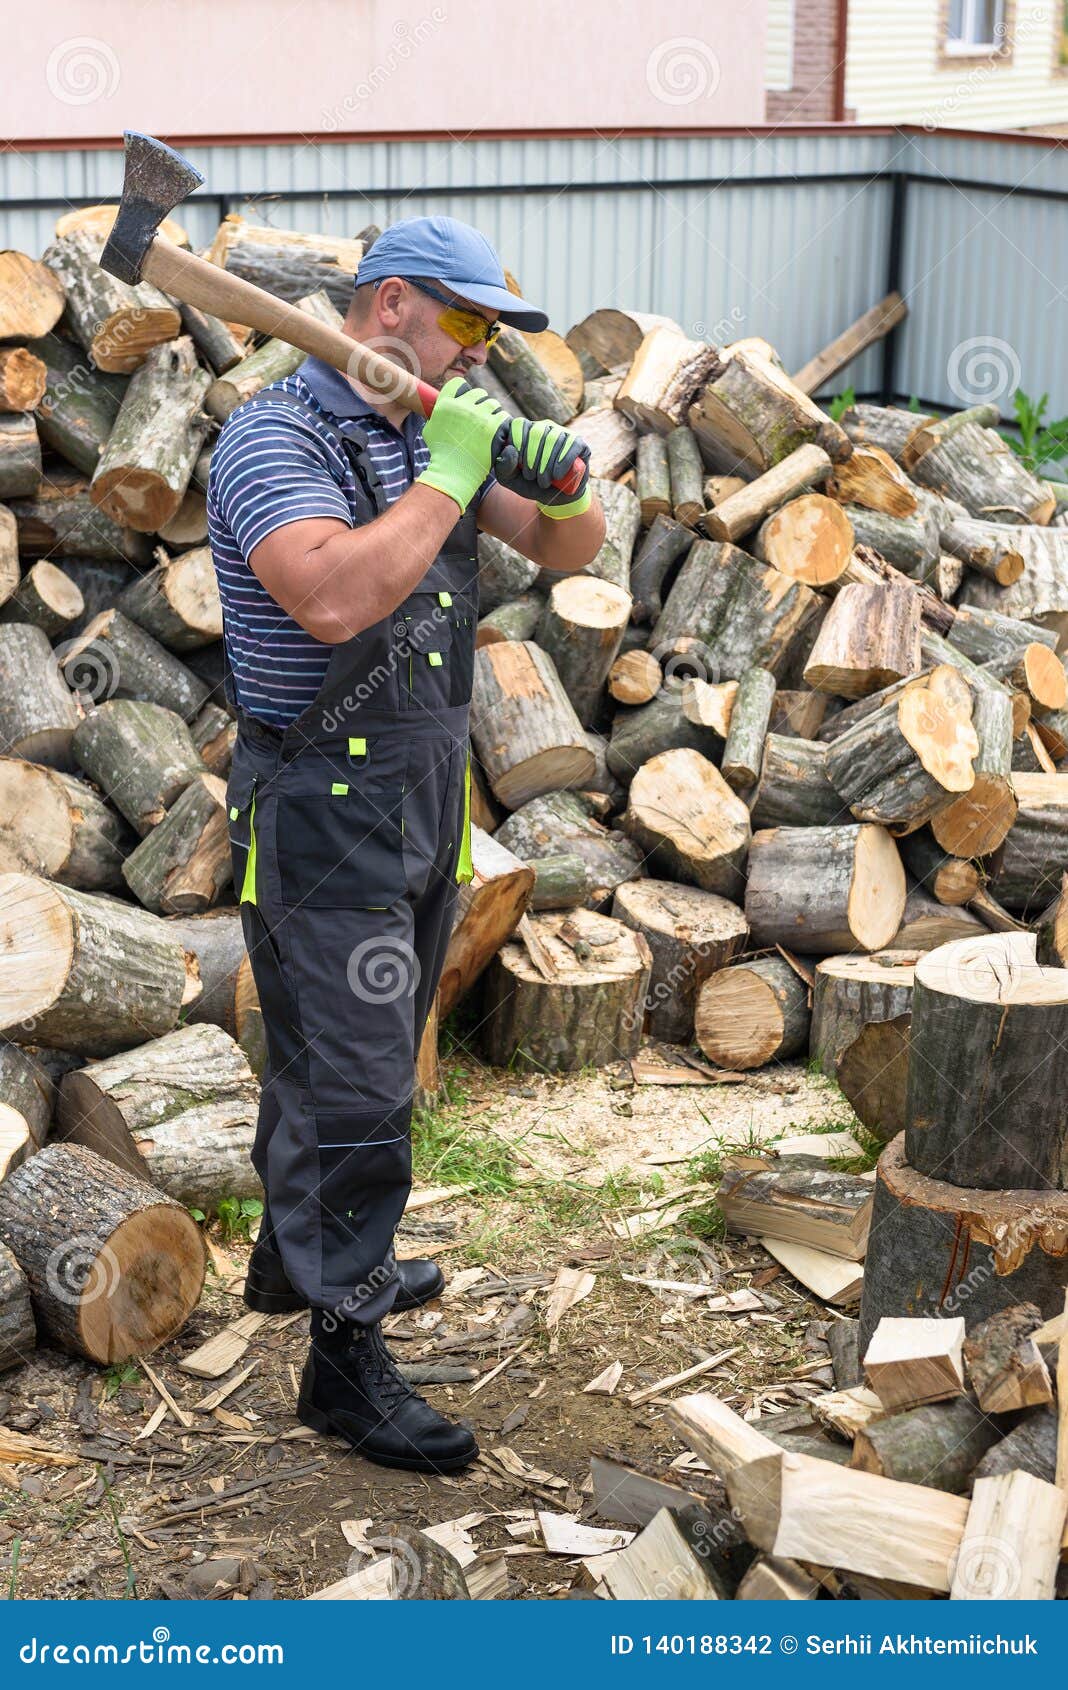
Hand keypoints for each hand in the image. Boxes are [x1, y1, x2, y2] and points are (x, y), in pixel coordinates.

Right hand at [416, 377, 509, 512]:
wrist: (454, 473)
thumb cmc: (441, 455)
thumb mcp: (430, 430)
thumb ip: (435, 415)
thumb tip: (438, 406)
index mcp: (446, 404)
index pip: (459, 384)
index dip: (465, 392)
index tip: (468, 402)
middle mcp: (462, 406)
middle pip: (479, 393)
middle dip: (481, 404)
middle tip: (482, 418)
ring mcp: (479, 415)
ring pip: (493, 403)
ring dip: (493, 413)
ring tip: (491, 426)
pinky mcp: (493, 426)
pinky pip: (503, 416)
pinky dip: (503, 423)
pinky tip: (500, 433)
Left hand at [498, 417, 591, 518]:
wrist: (556, 497)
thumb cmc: (531, 484)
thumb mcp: (511, 480)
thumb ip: (503, 467)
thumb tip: (509, 449)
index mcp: (526, 431)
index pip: (519, 424)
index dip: (518, 443)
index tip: (519, 464)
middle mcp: (544, 428)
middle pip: (537, 432)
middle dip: (532, 458)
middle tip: (532, 478)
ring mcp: (562, 433)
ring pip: (555, 438)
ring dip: (547, 463)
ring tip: (544, 481)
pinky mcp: (578, 443)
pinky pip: (572, 444)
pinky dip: (564, 460)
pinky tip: (557, 475)